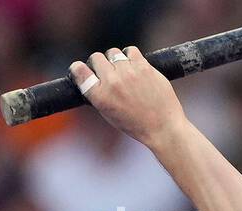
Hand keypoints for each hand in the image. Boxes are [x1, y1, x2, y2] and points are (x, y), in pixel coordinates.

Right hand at [69, 47, 186, 148]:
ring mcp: (128, 73)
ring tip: (125, 72)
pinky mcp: (144, 67)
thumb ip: (98, 93)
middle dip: (101, 64)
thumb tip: (93, 75)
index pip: (78, 69)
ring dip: (117, 60)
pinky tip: (135, 65)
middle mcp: (112, 82)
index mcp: (99, 96)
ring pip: (113, 53)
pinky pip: (131, 51)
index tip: (85, 70)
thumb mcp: (108, 113)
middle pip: (97, 58)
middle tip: (111, 74)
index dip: (80, 68)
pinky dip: (131, 56)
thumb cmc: (137, 124)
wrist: (163, 128)